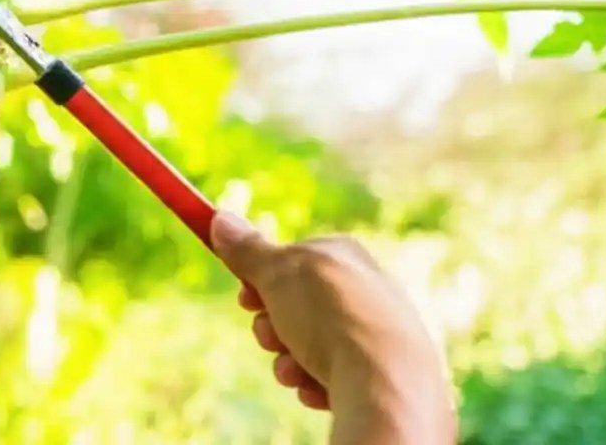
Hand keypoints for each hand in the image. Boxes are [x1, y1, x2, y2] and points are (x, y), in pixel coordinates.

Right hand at [209, 211, 455, 442]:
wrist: (385, 383)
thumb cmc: (331, 319)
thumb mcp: (277, 274)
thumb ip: (247, 249)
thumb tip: (220, 219)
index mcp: (344, 255)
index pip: (293, 258)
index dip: (261, 278)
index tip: (243, 296)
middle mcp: (364, 289)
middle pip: (297, 305)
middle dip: (272, 326)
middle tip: (269, 336)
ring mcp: (374, 332)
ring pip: (309, 344)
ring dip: (289, 358)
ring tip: (293, 369)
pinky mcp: (380, 370)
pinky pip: (332, 374)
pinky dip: (315, 381)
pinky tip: (317, 387)